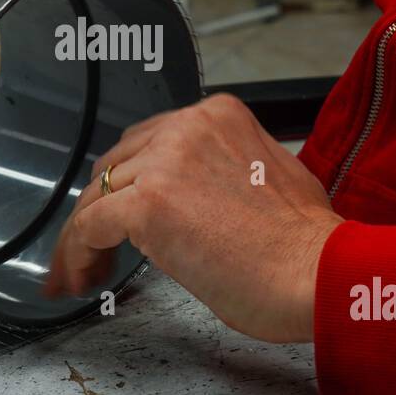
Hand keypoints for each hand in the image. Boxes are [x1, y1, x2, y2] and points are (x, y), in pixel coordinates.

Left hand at [45, 94, 342, 342]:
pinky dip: (77, 254)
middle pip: (117, 165)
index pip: (149, 143)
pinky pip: (90, 227)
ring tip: (83, 272)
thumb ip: (222, 171)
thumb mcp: (269, 175)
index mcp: (218, 116)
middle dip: (102, 208)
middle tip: (96, 248)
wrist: (318, 272)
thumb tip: (196, 197)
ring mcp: (164, 162)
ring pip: (96, 197)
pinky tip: (83, 278)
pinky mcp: (147, 204)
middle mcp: (187, 127)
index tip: (120, 216)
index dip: (128, 184)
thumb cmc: (305, 245)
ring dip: (85, 236)